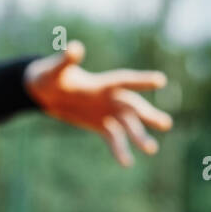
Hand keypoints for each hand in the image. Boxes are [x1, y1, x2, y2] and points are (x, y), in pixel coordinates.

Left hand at [24, 40, 172, 166]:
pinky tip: (127, 163)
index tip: (160, 81)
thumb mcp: (54, 69)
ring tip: (152, 149)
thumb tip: (75, 48)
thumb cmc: (49, 75)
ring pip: (127, 124)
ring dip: (138, 136)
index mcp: (100, 83)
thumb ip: (66, 60)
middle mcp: (108, 97)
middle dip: (147, 115)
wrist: (45, 91)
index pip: (124, 80)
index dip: (140, 81)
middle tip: (166, 124)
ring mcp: (106, 112)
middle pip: (131, 106)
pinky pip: (113, 138)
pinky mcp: (100, 125)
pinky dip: (119, 150)